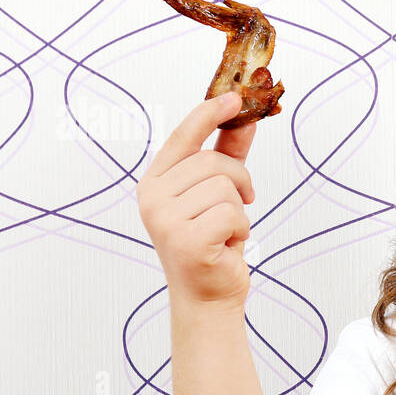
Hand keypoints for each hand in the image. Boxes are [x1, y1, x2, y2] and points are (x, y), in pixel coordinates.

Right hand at [136, 92, 259, 308]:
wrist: (208, 297)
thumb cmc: (213, 243)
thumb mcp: (218, 194)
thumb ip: (228, 155)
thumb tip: (244, 117)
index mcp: (154, 181)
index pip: (183, 136)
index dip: (209, 113)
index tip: (235, 97)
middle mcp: (151, 197)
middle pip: (213, 162)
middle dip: (239, 181)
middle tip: (241, 205)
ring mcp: (164, 219)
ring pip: (226, 188)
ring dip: (239, 212)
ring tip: (226, 232)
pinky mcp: (185, 240)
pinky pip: (232, 214)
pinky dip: (241, 230)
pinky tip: (227, 247)